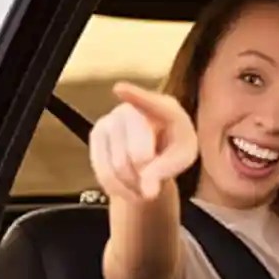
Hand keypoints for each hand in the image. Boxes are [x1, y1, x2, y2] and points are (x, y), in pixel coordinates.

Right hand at [89, 82, 198, 201]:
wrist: (152, 155)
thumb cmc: (172, 149)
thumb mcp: (182, 157)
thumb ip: (167, 168)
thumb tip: (147, 188)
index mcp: (164, 107)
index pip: (151, 104)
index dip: (136, 97)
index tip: (119, 90)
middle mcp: (134, 108)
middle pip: (136, 153)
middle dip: (147, 177)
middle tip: (154, 187)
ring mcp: (112, 118)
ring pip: (118, 165)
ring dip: (133, 185)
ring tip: (143, 186)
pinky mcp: (97, 133)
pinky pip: (102, 169)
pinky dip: (116, 187)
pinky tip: (127, 187)